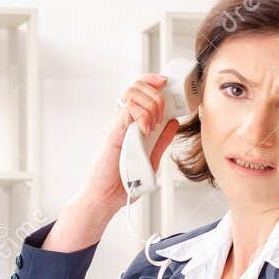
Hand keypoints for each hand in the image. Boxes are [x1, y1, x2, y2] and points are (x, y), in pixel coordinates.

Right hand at [80, 72, 180, 215]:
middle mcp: (122, 121)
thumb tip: (173, 124)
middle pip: (136, 86)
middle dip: (156, 94)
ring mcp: (117, 126)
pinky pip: (128, 112)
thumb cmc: (122, 182)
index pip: (137, 90)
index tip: (164, 83)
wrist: (106, 198)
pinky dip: (143, 116)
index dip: (151, 81)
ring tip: (153, 125)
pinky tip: (146, 130)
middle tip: (161, 115)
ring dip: (150, 105)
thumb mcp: (151, 159)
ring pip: (133, 94)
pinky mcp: (114, 134)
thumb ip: (161, 141)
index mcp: (129, 124)